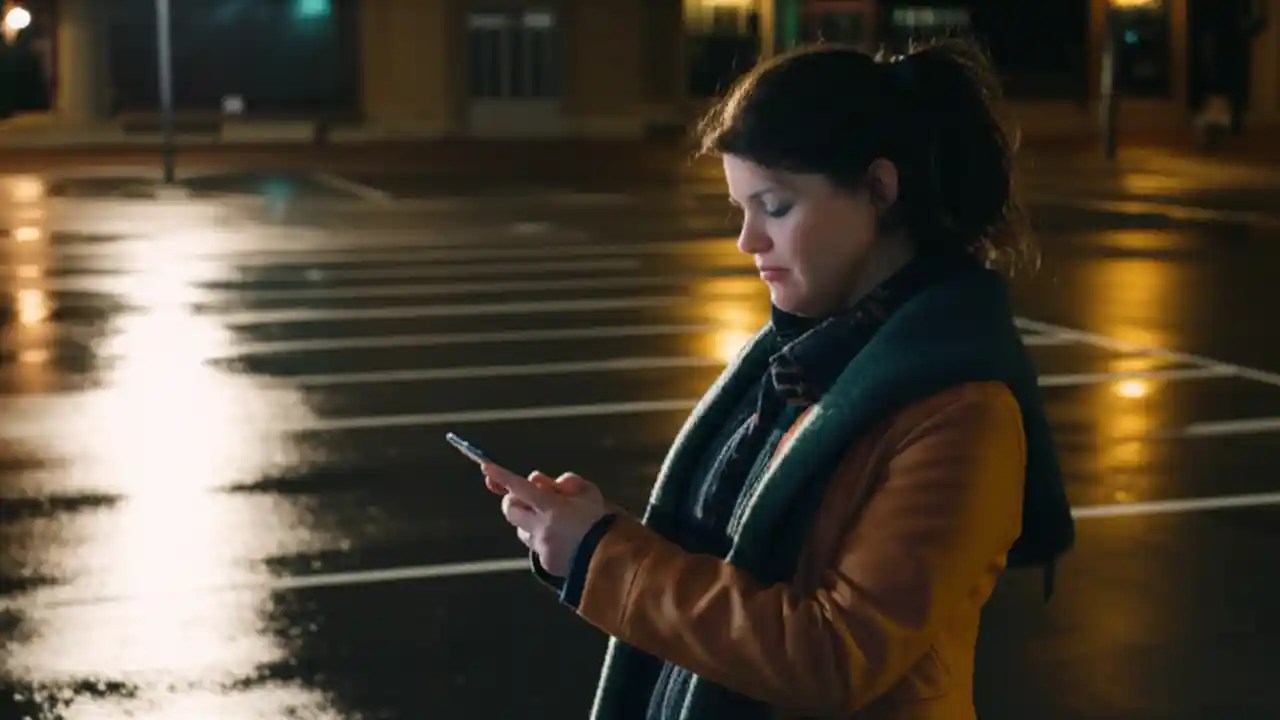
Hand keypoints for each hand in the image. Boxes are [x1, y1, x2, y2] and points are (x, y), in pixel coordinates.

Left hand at [482, 462, 612, 577]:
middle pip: (510, 509)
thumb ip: (566, 482)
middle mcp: (542, 528)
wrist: (617, 561)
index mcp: (553, 508)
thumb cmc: (605, 521)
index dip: (502, 476)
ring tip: (557, 523)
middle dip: (515, 500)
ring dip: (531, 522)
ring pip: (522, 530)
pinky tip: (565, 542)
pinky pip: (537, 547)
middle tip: (530, 497)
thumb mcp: (590, 493)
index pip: (520, 488)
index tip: (486, 468)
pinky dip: (545, 540)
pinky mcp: (546, 563)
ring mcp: (541, 548)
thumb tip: (540, 480)